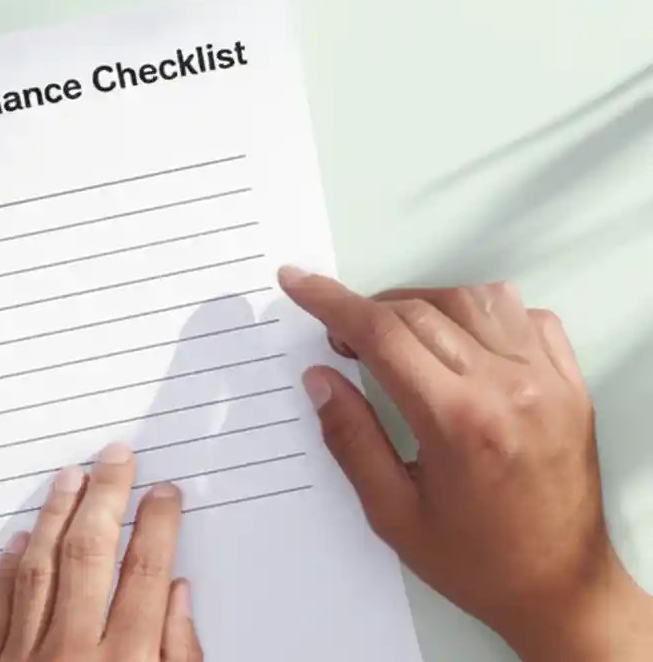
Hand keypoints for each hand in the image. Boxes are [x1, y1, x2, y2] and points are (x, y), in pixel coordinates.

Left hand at [0, 442, 201, 661]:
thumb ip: (178, 658)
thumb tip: (177, 597)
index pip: (145, 574)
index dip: (158, 526)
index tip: (164, 494)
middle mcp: (71, 654)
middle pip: (88, 554)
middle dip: (106, 497)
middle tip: (115, 458)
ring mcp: (22, 660)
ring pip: (36, 569)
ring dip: (54, 517)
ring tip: (70, 478)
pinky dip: (5, 570)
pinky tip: (18, 541)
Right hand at [279, 268, 652, 660]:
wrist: (561, 588)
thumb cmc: (479, 562)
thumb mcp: (393, 513)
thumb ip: (351, 439)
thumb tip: (320, 379)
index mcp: (458, 422)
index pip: (382, 334)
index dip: (331, 302)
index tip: (300, 284)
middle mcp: (508, 389)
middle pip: (419, 312)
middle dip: (366, 311)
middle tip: (339, 338)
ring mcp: (548, 381)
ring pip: (473, 300)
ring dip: (422, 305)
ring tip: (395, 336)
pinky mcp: (572, 384)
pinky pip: (525, 316)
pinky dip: (483, 313)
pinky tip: (458, 339)